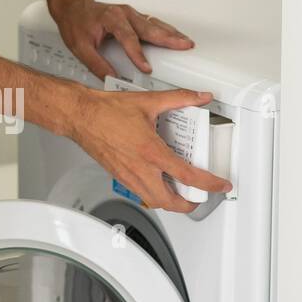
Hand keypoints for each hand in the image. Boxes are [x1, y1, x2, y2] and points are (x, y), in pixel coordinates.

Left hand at [49, 0, 194, 78]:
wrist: (72, 6)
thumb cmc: (75, 23)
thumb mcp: (80, 48)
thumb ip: (96, 64)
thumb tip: (111, 79)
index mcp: (111, 19)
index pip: (128, 38)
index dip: (138, 54)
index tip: (146, 68)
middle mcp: (123, 13)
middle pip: (149, 27)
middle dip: (169, 38)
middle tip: (185, 46)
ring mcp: (130, 13)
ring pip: (154, 23)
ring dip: (171, 33)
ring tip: (186, 42)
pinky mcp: (133, 16)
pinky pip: (152, 22)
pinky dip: (165, 29)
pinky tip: (174, 36)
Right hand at [63, 86, 231, 212]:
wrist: (81, 116)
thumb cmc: (106, 111)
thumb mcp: (149, 101)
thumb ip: (179, 98)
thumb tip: (199, 97)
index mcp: (151, 152)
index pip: (187, 176)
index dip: (209, 184)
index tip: (220, 185)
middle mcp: (140, 169)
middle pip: (169, 202)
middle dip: (187, 204)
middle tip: (198, 196)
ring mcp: (128, 175)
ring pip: (153, 202)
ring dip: (169, 202)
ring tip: (179, 192)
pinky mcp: (118, 176)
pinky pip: (140, 193)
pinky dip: (153, 194)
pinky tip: (156, 181)